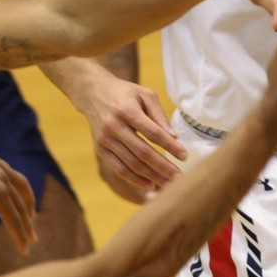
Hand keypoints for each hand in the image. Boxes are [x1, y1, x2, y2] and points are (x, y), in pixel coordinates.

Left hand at [0, 139, 36, 255]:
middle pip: (20, 206)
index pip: (13, 221)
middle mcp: (3, 180)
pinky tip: (16, 193)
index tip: (25, 251)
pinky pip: (14, 175)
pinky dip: (20, 187)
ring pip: (22, 187)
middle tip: (32, 239)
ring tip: (32, 216)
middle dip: (26, 225)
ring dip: (29, 203)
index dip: (20, 238)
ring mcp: (0, 167)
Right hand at [76, 73, 187, 201]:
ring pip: (132, 163)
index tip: (184, 156)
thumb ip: (159, 116)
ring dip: (152, 176)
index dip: (170, 146)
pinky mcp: (100, 149)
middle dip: (163, 167)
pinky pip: (119, 169)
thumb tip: (173, 137)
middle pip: (143, 152)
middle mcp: (114, 126)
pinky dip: (135, 179)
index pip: (152, 133)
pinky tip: (150, 184)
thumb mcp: (145, 95)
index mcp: (126, 110)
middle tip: (179, 177)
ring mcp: (105, 140)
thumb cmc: (125, 93)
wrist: (92, 92)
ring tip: (169, 184)